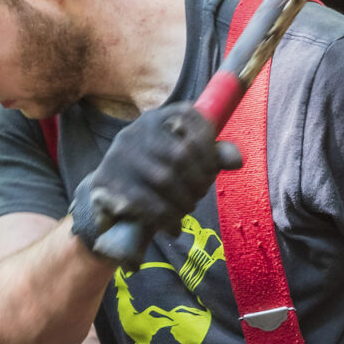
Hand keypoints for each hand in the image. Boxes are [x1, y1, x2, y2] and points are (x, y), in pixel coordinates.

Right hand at [72, 103, 241, 267]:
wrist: (108, 199)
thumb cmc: (153, 178)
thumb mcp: (182, 163)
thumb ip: (211, 156)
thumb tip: (237, 160)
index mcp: (159, 118)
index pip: (192, 121)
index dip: (208, 150)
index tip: (211, 173)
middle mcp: (136, 130)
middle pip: (179, 154)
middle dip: (197, 181)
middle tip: (199, 196)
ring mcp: (118, 155)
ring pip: (163, 178)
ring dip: (182, 201)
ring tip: (186, 210)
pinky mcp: (107, 182)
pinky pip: (144, 201)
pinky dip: (165, 216)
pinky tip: (172, 225)